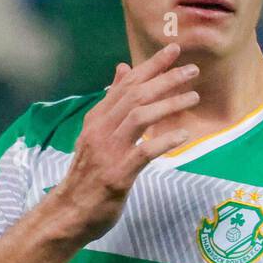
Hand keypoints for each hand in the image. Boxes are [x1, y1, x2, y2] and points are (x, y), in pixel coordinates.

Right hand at [49, 44, 198, 243]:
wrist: (69, 212)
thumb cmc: (88, 174)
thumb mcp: (96, 132)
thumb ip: (112, 102)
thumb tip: (123, 68)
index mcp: (97, 118)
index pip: (126, 84)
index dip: (151, 65)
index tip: (174, 50)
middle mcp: (100, 130)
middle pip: (135, 95)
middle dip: (165, 79)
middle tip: (192, 70)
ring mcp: (108, 151)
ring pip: (139, 117)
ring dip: (168, 104)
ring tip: (193, 97)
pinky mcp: (117, 174)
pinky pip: (143, 152)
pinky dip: (165, 141)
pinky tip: (183, 135)